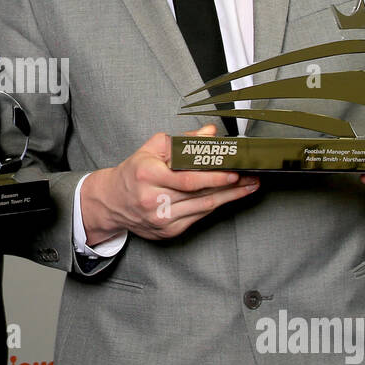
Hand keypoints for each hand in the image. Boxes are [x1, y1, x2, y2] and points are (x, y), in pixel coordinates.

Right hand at [80, 125, 258, 242]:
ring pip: (203, 208)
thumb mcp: (152, 149)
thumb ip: (182, 141)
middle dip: (230, 186)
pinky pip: (197, 217)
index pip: (187, 178)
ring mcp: (161, 218)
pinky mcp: (167, 231)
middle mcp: (153, 199)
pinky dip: (214, 206)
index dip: (214, 176)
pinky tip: (228, 197)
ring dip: (229, 198)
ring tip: (248, 187)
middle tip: (252, 178)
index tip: (234, 171)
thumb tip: (210, 133)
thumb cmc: (134, 172)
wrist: (112, 202)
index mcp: (147, 175)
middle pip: (200, 194)